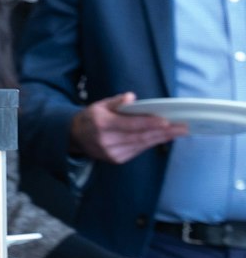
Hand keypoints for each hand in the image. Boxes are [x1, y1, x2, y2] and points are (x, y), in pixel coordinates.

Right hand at [71, 92, 185, 164]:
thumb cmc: (91, 118)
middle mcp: (106, 140)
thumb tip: (130, 97)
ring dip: (161, 138)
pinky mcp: (116, 159)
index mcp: (101, 124)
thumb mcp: (99, 105)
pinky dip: (151, 143)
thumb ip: (116, 101)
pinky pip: (138, 150)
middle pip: (139, 136)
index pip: (129, 124)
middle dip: (163, 132)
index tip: (166, 121)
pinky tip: (163, 137)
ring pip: (141, 145)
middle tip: (182, 127)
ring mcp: (111, 152)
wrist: (75, 137)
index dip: (149, 123)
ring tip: (178, 132)